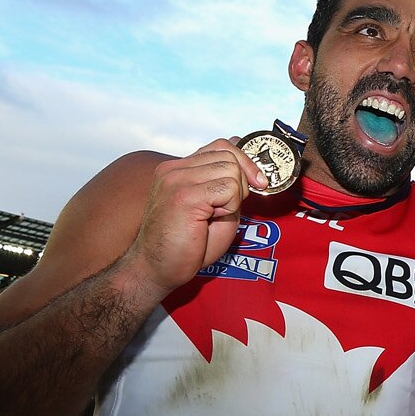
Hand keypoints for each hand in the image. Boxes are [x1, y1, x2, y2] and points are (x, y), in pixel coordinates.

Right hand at [120, 140, 267, 295]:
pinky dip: (229, 207)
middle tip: (222, 210)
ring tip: (212, 216)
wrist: (156, 269)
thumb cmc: (186, 245)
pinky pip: (229, 188)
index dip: (245, 162)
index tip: (258, 183)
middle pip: (230, 155)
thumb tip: (251, 167)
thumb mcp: (216, 209)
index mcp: (179, 169)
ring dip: (233, 198)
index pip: (222, 146)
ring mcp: (176, 179)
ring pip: (232, 170)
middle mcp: (174, 169)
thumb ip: (230, 186)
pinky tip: (209, 220)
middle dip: (240, 183)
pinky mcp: (184, 195)